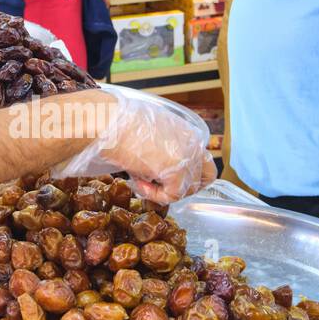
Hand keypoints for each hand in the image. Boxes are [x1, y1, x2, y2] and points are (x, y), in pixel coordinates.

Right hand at [53, 90, 216, 204]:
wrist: (112, 123)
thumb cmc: (123, 125)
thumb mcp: (152, 133)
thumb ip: (165, 148)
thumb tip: (159, 170)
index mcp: (191, 132)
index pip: (203, 160)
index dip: (187, 173)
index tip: (166, 177)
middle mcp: (195, 144)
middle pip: (206, 177)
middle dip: (185, 186)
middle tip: (161, 187)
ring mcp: (189, 158)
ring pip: (188, 190)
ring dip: (164, 191)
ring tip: (141, 181)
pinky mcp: (179, 172)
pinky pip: (172, 196)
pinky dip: (154, 195)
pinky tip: (138, 184)